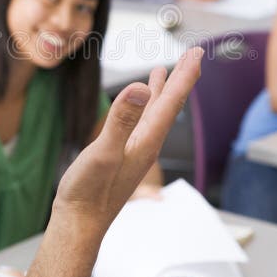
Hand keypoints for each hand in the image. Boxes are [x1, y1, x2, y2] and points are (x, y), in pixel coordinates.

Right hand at [22, 48, 202, 276]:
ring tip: (166, 72)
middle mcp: (147, 143)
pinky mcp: (123, 154)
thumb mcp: (103, 152)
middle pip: (169, 104)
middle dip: (181, 78)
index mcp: (147, 140)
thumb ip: (121, 121)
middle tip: (193, 55)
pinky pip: (140, 122)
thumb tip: (138, 88)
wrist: (79, 223)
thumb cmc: (89, 193)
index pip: (171, 101)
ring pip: (155, 113)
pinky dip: (144, 106)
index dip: (185, 75)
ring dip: (163, 90)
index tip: (197, 53)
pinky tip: (138, 103)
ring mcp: (136, 149)